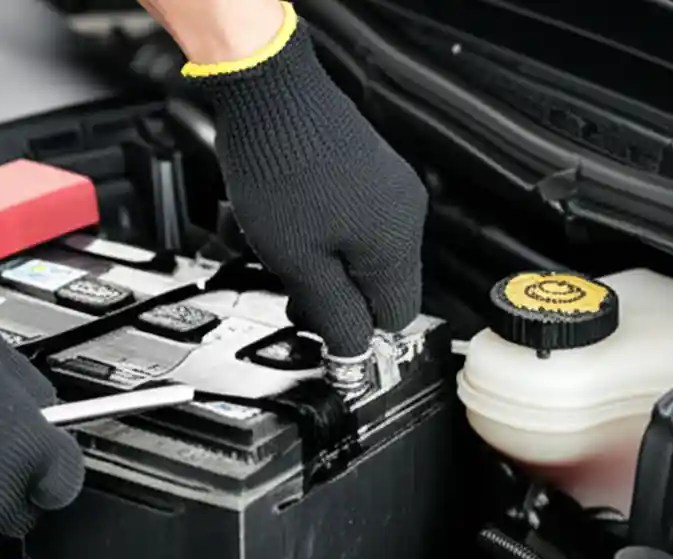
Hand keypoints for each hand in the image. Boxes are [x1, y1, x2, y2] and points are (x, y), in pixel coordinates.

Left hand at [144, 1, 427, 356]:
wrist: (268, 92)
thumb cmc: (278, 169)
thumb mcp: (298, 263)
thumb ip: (333, 313)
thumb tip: (355, 351)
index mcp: (394, 245)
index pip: (395, 319)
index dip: (357, 334)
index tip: (324, 337)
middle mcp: (404, 215)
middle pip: (380, 286)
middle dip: (337, 299)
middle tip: (292, 294)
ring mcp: (389, 187)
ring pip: (364, 254)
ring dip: (326, 266)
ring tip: (283, 252)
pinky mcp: (369, 168)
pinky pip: (356, 221)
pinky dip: (325, 233)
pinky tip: (290, 223)